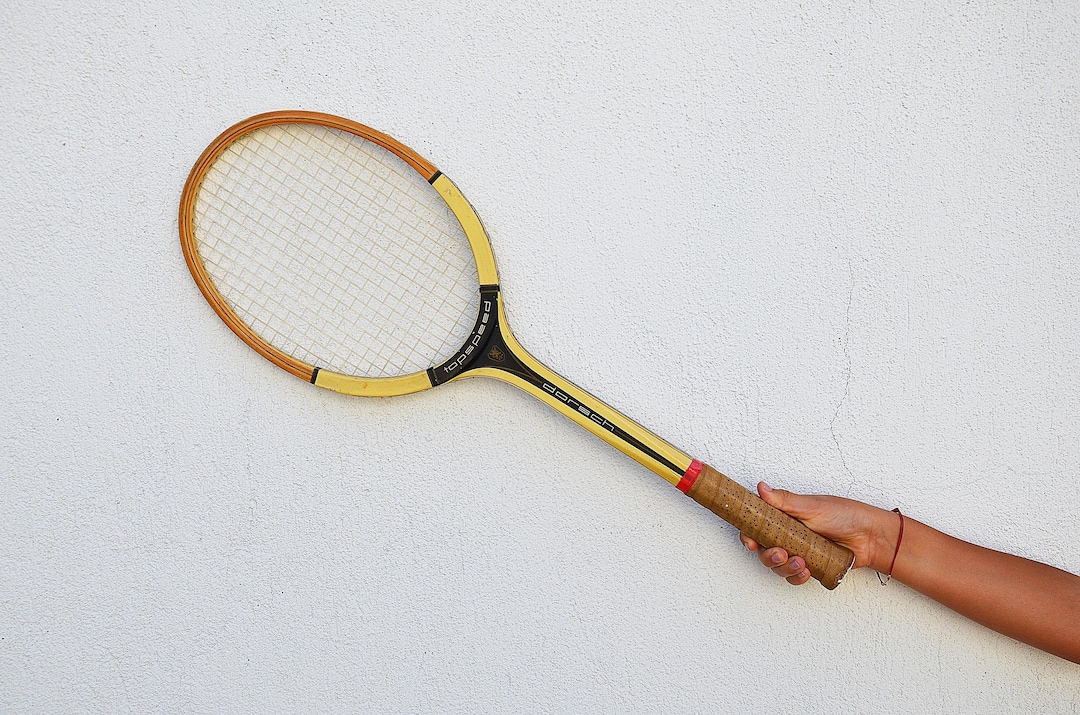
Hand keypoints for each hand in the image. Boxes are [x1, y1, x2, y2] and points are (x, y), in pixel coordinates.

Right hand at [739, 482, 898, 584]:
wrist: (871, 537)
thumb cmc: (845, 515)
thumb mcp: (812, 506)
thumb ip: (785, 501)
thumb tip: (762, 488)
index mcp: (784, 517)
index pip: (758, 527)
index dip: (750, 536)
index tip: (751, 542)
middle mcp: (788, 535)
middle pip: (764, 550)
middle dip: (769, 556)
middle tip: (781, 554)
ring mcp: (798, 551)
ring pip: (778, 566)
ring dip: (784, 567)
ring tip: (800, 562)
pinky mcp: (809, 566)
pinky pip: (794, 577)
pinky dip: (796, 576)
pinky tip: (806, 571)